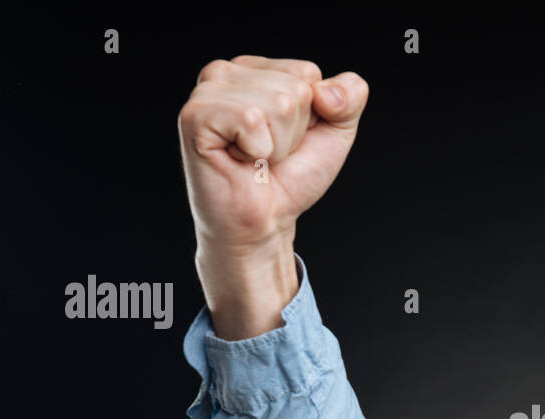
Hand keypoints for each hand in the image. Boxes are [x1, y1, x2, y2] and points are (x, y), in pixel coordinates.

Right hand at [177, 56, 368, 337]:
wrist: (265, 222)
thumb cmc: (291, 178)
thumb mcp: (335, 132)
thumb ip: (349, 97)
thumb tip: (325, 90)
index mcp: (256, 69)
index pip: (308, 73)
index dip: (312, 116)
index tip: (288, 139)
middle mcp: (228, 72)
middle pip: (296, 89)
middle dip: (293, 133)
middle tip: (269, 154)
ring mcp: (207, 91)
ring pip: (279, 103)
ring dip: (277, 145)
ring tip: (254, 158)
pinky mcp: (196, 115)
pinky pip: (252, 119)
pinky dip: (258, 150)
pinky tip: (239, 160)